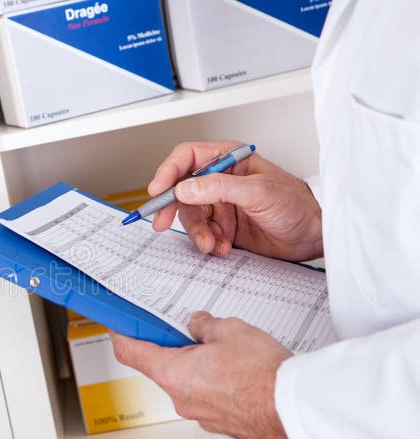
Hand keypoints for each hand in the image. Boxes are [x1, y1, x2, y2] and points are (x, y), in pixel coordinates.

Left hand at [110, 311, 291, 438]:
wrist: (292, 408)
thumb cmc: (261, 373)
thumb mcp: (229, 330)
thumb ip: (205, 325)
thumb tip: (198, 325)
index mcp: (171, 372)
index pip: (130, 353)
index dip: (122, 335)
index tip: (121, 325)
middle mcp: (180, 397)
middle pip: (162, 366)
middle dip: (175, 346)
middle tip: (193, 330)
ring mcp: (199, 414)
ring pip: (188, 382)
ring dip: (198, 365)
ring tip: (226, 351)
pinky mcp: (219, 422)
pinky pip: (208, 396)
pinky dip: (215, 382)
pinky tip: (237, 371)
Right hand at [149, 141, 322, 261]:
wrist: (313, 236)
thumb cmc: (297, 205)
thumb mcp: (257, 191)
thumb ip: (219, 187)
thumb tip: (186, 188)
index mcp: (229, 160)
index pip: (187, 158)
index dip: (168, 172)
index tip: (158, 190)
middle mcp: (221, 180)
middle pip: (182, 190)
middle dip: (172, 208)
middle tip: (161, 222)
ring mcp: (222, 205)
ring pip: (191, 216)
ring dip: (197, 232)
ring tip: (210, 243)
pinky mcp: (224, 228)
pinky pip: (203, 234)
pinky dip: (209, 244)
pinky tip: (223, 247)